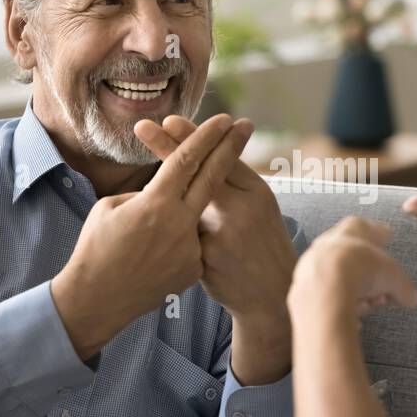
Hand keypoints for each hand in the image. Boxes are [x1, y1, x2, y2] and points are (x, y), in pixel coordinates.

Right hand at [50, 114, 251, 360]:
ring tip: (166, 219)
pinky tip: (155, 255)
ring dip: (193, 207)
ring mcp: (190, 247)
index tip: (222, 119)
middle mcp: (178, 223)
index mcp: (155, 203)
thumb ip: (145, 193)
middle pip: (213, 176)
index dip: (204, 136)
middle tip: (244, 127)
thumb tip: (165, 185)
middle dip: (230, 148)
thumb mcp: (111, 208)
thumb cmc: (96, 248)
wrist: (98, 300)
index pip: (186, 159)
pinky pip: (192, 242)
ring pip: (201, 213)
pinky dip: (178, 240)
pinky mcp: (193, 268)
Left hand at [134, 115, 296, 326]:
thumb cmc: (262, 243)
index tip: (169, 120)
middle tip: (142, 127)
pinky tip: (172, 248)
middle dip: (168, 148)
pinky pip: (178, 237)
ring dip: (168, 204)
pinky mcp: (204, 259)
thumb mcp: (260, 206)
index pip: (221, 157)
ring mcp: (221, 235)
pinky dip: (171, 235)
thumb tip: (211, 145)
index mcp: (256, 192)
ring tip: (173, 207)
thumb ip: (234, 181)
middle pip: (197, 172)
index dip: (194, 138)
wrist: (273, 296)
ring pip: (184, 208)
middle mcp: (240, 209)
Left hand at [288, 217, 416, 321]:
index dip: (378, 234)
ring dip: (356, 291)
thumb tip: (412, 299)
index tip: (386, 235)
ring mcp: (312, 265)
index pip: (365, 228)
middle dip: (370, 275)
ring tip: (370, 305)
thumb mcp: (393, 278)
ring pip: (338, 278)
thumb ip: (403, 287)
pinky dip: (341, 306)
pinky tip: (352, 317)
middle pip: (351, 257)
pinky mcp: (303, 289)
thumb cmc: (360, 270)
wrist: (325, 288)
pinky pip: (327, 297)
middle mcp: (327, 244)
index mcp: (350, 230)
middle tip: (384, 290)